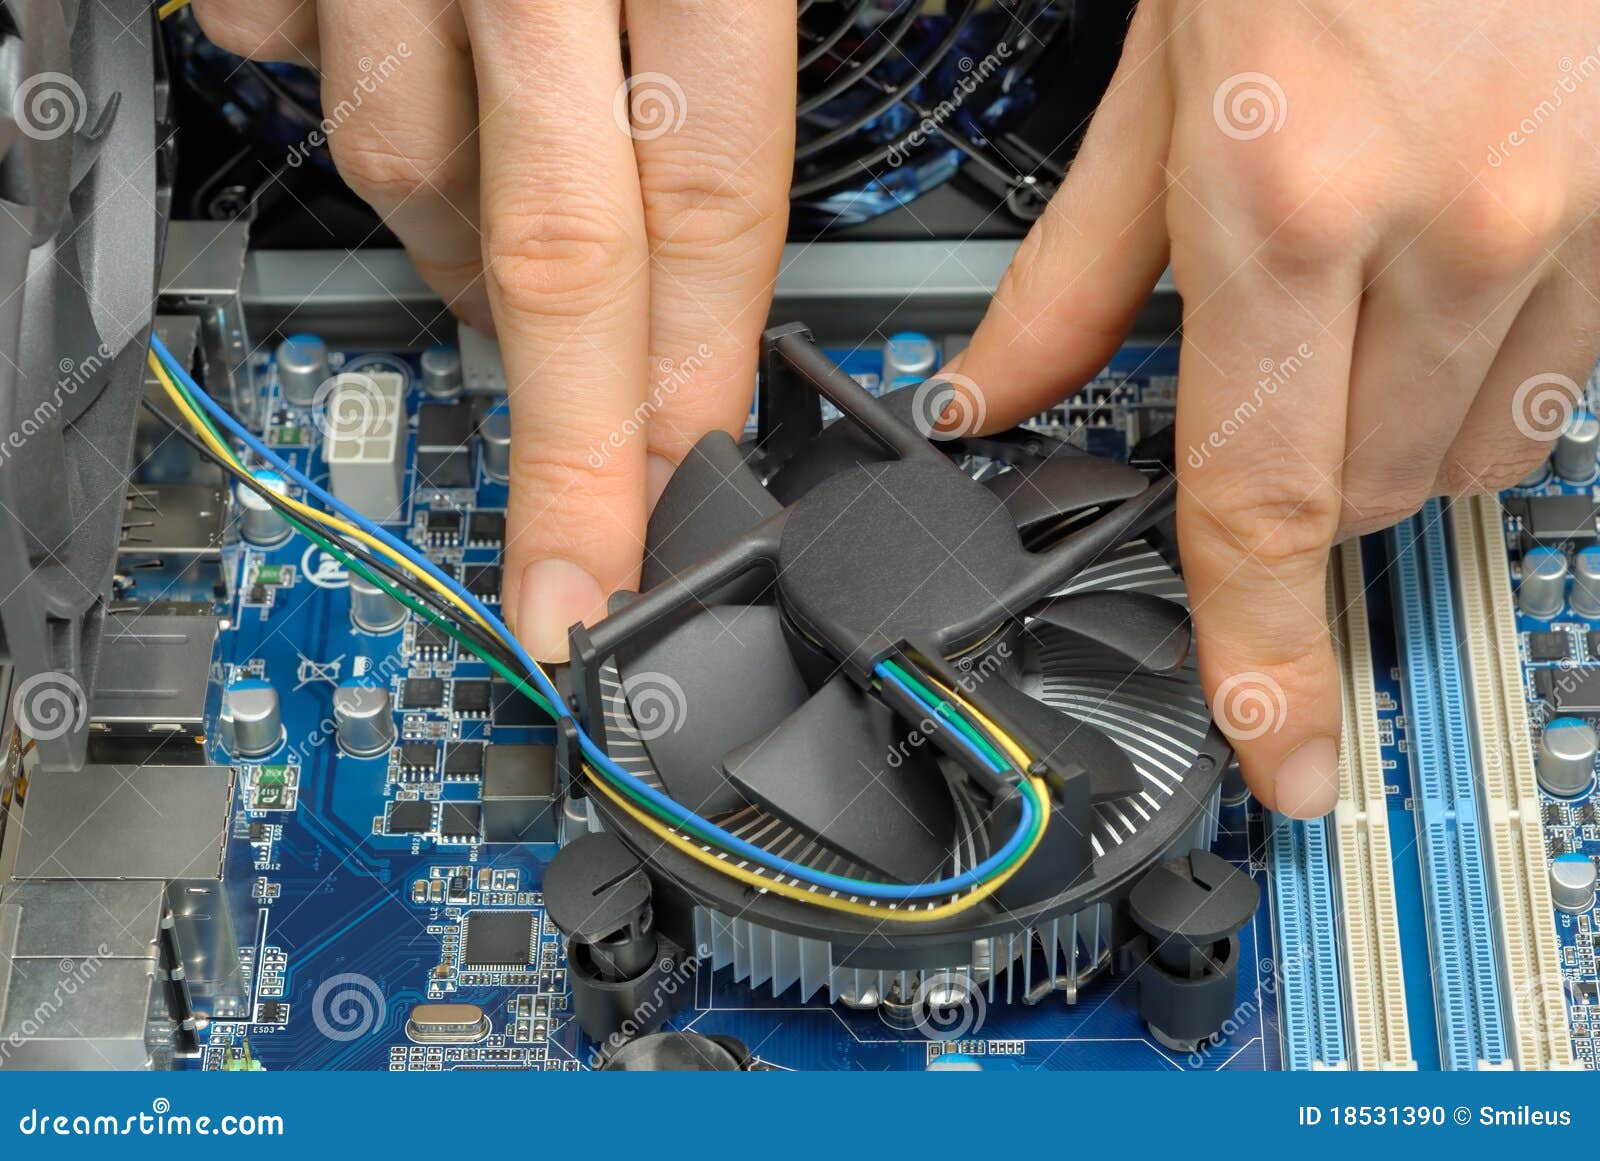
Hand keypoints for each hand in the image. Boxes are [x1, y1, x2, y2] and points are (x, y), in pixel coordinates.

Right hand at [192, 0, 795, 658]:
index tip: (667, 534)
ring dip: (467, 259)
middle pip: (553, 255)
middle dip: (568, 448)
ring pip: (408, 168)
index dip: (690, 398)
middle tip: (566, 575)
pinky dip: (361, 114)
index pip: (709, 218)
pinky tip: (422, 107)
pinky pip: (296, 64)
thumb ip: (746, 61)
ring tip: (514, 270)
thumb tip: (735, 253)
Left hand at [946, 0, 1599, 815]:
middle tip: (1254, 399)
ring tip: (1351, 317)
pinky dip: (1487, 368)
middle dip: (1287, 489)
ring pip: (1471, 449)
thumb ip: (1074, 268)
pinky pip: (1568, 369)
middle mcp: (1454, 224)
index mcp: (1290, 199)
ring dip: (1389, 435)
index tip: (1283, 749)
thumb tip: (994, 395)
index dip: (1262, 651)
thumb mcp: (1156, 72)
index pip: (1255, 499)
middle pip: (1359, 492)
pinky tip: (1445, 281)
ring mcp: (1580, 210)